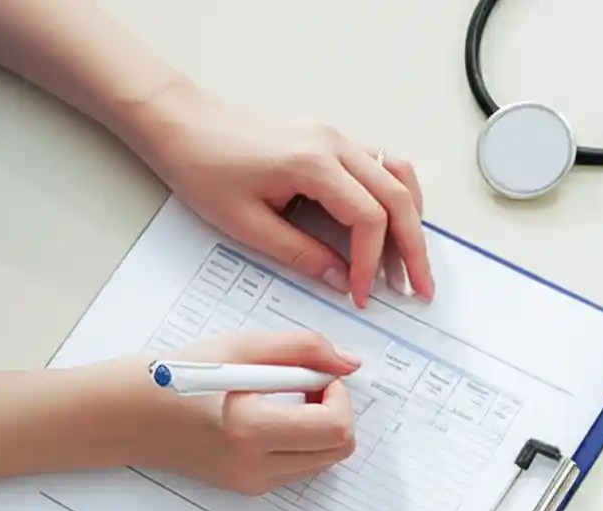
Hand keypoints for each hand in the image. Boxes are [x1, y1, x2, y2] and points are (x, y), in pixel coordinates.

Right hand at [126, 330, 360, 495]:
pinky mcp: (247, 487)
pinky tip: (272, 416)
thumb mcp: (241, 345)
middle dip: (336, 412)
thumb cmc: (176, 374)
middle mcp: (253, 465)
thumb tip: (350, 363)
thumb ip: (303, 348)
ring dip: (321, 427)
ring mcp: (250, 482)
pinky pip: (299, 467)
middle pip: (338, 450)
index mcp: (250, 429)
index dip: (338, 394)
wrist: (125, 415)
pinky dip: (302, 441)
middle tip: (308, 384)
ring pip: (323, 461)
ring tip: (287, 399)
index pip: (334, 427)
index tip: (316, 373)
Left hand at [129, 82, 434, 308]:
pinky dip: (398, 194)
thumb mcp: (246, 224)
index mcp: (312, 163)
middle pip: (398, 197)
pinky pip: (383, 163)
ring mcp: (336, 136)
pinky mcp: (331, 138)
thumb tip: (342, 278)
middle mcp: (334, 143)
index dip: (371, 263)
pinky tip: (395, 221)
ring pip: (399, 175)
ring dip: (413, 218)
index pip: (368, 219)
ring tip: (413, 259)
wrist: (183, 125)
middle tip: (419, 288)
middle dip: (413, 248)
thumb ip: (300, 254)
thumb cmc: (204, 167)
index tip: (362, 294)